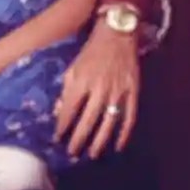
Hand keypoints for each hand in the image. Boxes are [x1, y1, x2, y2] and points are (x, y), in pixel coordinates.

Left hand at [54, 23, 139, 158]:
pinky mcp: (133, 92)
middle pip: (87, 121)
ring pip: (108, 124)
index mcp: (81, 81)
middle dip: (78, 139)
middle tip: (72, 153)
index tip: (56, 138)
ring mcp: (118, 92)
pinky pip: (129, 117)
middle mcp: (99, 89)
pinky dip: (124, 134)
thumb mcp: (72, 67)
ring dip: (99, 141)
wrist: (117, 35)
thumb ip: (65, 90)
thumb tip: (57, 111)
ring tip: (92, 154)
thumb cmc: (91, 51)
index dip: (62, 126)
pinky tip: (118, 146)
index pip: (69, 110)